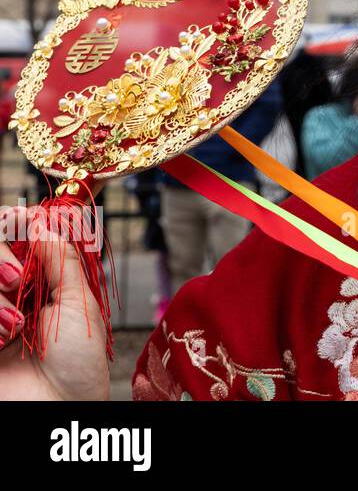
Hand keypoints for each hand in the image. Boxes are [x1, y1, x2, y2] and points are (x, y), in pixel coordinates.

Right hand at [0, 205, 109, 399]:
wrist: (57, 409)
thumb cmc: (78, 363)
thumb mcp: (80, 304)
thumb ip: (62, 260)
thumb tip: (44, 222)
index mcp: (42, 279)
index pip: (17, 236)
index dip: (15, 222)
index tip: (20, 218)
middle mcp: (10, 291)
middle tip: (16, 279)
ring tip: (14, 326)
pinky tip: (2, 340)